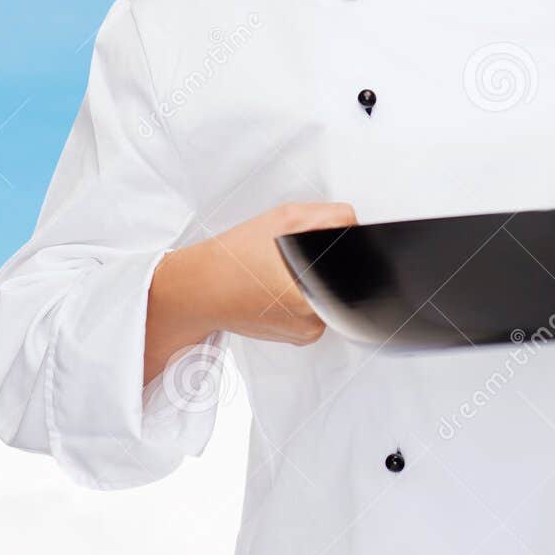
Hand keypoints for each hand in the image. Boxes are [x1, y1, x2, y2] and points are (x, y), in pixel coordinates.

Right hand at [144, 200, 357, 385]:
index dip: (345, 249)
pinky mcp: (301, 337)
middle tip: (299, 254)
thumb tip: (355, 225)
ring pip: (333, 296)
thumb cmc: (234, 258)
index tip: (328, 245)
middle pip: (344, 281)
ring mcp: (308, 331)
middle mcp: (315, 317)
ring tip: (286, 270)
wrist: (199, 291)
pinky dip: (309, 295)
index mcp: (314, 289)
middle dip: (330, 264)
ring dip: (319, 280)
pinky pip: (320, 310)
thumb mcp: (285, 219)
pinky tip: (284, 285)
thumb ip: (331, 218)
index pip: (355, 266)